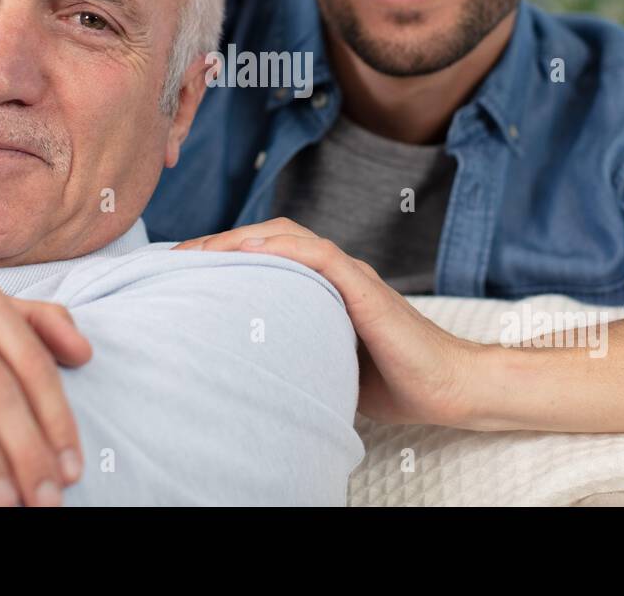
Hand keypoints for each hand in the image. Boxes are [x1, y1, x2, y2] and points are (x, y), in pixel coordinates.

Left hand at [175, 218, 481, 426]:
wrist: (447, 386)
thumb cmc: (393, 380)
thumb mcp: (327, 361)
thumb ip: (293, 350)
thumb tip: (243, 366)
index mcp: (324, 286)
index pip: (266, 254)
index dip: (224, 254)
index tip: (181, 268)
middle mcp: (335, 272)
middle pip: (268, 236)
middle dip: (220, 241)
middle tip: (175, 257)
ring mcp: (350, 275)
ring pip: (288, 237)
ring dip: (241, 238)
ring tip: (200, 251)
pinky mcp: (365, 287)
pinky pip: (321, 255)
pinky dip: (285, 248)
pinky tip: (255, 249)